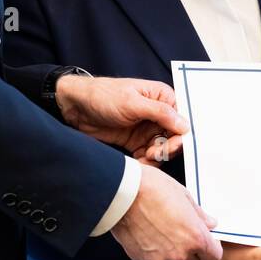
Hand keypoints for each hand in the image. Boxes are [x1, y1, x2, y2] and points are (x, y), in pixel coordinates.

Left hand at [55, 75, 187, 158]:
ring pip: (163, 149)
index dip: (180, 135)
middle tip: (154, 154)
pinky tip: (139, 163)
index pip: (182, 119)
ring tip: (144, 158)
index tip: (171, 146)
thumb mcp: (132, 102)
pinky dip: (146, 163)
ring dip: (157, 157)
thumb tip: (184, 124)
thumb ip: (160, 113)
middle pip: (175, 137)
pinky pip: (149, 156)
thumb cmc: (103, 95)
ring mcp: (147, 129)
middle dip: (167, 148)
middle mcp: (158, 114)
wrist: (76, 107)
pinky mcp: (137, 142)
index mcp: (162, 97)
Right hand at [111, 165, 222, 259]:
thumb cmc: (153, 189)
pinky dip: (151, 247)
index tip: (206, 240)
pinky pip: (152, 256)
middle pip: (192, 257)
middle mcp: (179, 253)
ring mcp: (159, 259)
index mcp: (195, 238)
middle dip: (189, 246)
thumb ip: (199, 215)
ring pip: (171, 257)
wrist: (122, 192)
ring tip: (158, 225)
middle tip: (177, 226)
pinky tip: (145, 230)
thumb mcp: (184, 196)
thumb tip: (209, 223)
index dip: (210, 247)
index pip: (213, 256)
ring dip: (169, 247)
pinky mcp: (141, 258)